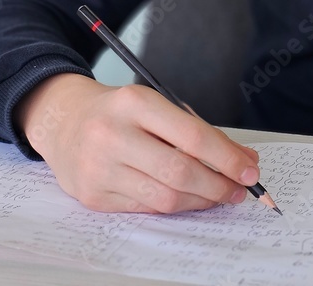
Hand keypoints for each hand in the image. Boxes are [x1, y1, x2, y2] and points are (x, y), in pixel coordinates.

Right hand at [14, 73, 260, 213]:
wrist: (62, 120)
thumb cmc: (119, 113)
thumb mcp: (154, 106)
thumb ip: (198, 131)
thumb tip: (244, 160)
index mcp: (133, 102)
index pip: (192, 136)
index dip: (227, 157)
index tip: (250, 170)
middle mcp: (112, 134)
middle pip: (180, 172)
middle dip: (219, 185)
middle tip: (239, 190)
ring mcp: (99, 168)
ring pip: (165, 198)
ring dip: (201, 201)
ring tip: (217, 195)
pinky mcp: (93, 196)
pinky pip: (146, 209)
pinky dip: (173, 206)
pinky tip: (185, 198)